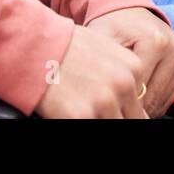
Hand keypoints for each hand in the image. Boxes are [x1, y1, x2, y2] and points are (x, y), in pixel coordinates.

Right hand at [34, 23, 148, 118]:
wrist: (33, 44)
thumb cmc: (63, 44)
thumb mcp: (103, 49)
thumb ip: (120, 74)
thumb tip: (127, 97)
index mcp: (133, 69)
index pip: (139, 107)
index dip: (123, 113)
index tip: (111, 112)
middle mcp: (123, 86)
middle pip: (131, 119)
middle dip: (115, 118)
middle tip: (96, 113)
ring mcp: (103, 103)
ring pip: (113, 126)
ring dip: (97, 120)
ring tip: (83, 111)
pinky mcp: (80, 117)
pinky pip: (89, 129)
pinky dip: (78, 122)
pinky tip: (71, 114)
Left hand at [86, 7, 173, 116]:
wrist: (131, 12)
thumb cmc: (114, 25)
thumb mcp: (101, 39)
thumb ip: (103, 65)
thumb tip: (102, 94)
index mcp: (156, 40)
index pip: (137, 87)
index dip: (118, 95)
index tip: (108, 94)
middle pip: (150, 97)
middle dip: (130, 103)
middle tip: (115, 96)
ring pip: (160, 102)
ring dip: (142, 105)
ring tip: (126, 91)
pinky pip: (169, 99)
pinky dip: (153, 100)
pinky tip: (140, 90)